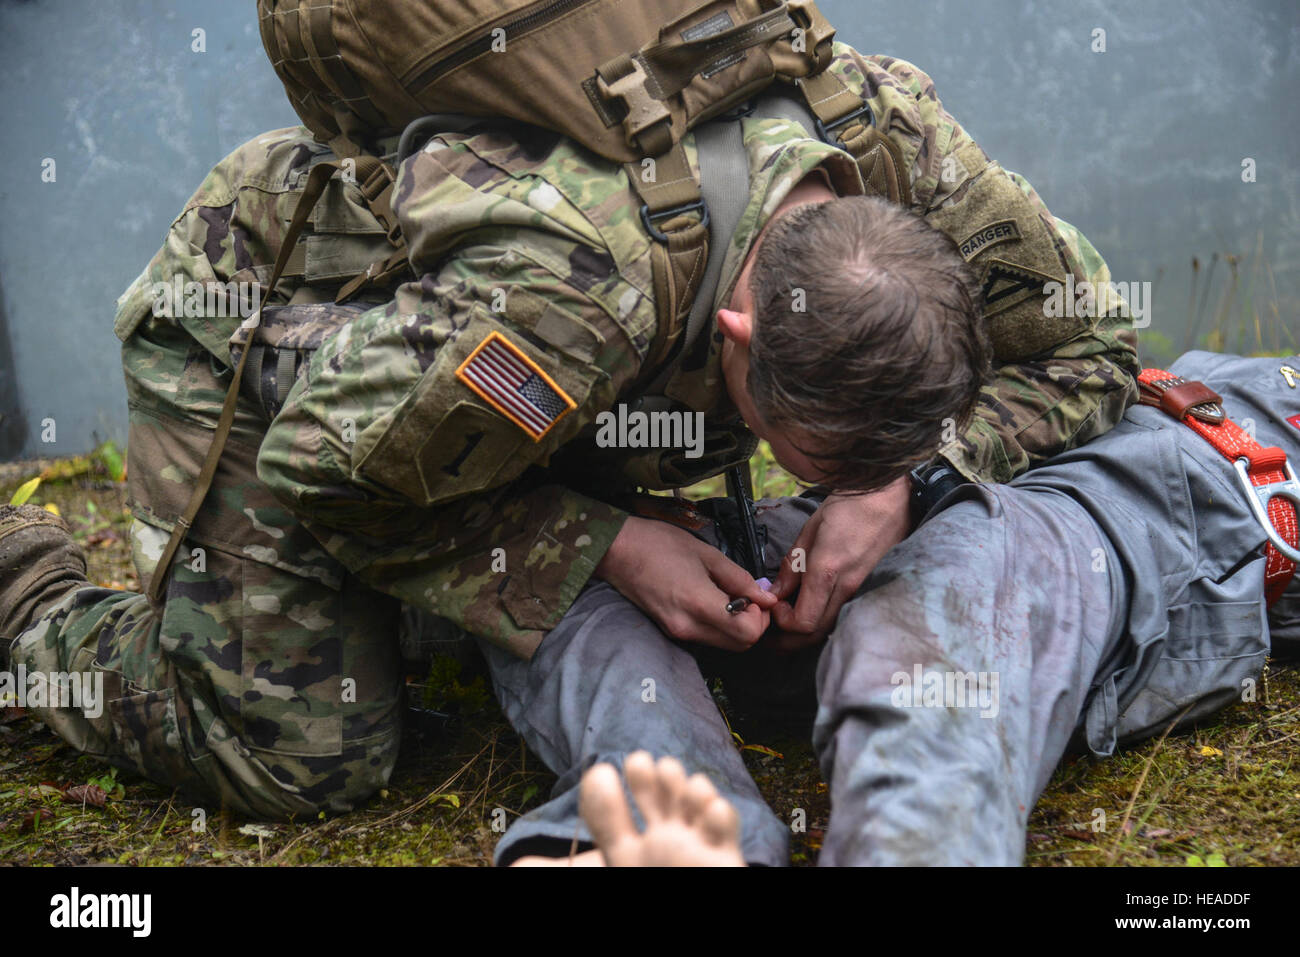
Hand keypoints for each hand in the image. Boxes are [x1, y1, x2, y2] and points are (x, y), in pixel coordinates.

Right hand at [594, 516, 777, 651]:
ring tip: (728, 595)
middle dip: (753, 624)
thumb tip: (766, 597)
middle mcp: (688, 627)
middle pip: (740, 646)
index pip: (747, 633)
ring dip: (737, 625)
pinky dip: (719, 624)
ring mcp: (678, 632)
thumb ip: (740, 579)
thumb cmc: (659, 544)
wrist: (617, 551)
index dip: (760, 616)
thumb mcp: (707, 554)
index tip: (756, 596)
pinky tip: (712, 599)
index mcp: (698, 604)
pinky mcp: (671, 631)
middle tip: (748, 597)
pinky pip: (707, 637)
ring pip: (725, 644)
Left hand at [768, 477, 911, 651]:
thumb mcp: (810, 530)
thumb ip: (792, 566)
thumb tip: (777, 593)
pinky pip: (843, 615)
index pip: (803, 622)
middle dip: (789, 638)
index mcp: (827, 570)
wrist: (891, 498)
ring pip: (831, 628)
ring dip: (805, 632)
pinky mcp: (870, 590)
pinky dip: (823, 619)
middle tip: (772, 626)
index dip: (782, 622)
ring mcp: (862, 591)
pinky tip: (812, 608)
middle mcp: (847, 587)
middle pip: (816, 634)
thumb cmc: (849, 507)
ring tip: (788, 619)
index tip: (775, 605)